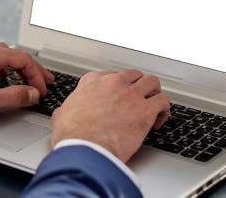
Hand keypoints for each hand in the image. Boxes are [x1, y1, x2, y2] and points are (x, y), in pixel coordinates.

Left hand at [0, 42, 54, 122]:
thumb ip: (14, 96)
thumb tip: (32, 93)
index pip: (24, 59)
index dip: (37, 75)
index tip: (42, 89)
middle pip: (15, 55)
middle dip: (31, 69)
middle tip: (44, 81)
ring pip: (2, 56)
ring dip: (17, 68)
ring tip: (25, 80)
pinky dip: (2, 68)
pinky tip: (0, 80)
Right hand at [50, 70, 169, 162]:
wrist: (85, 149)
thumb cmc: (73, 137)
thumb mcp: (62, 116)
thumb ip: (67, 109)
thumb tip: (64, 113)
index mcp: (93, 82)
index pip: (112, 76)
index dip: (117, 88)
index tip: (118, 98)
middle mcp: (113, 83)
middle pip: (133, 75)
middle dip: (137, 87)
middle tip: (137, 100)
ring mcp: (130, 94)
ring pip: (152, 82)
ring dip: (153, 93)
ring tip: (153, 105)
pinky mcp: (145, 110)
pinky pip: (163, 101)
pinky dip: (163, 110)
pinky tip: (158, 120)